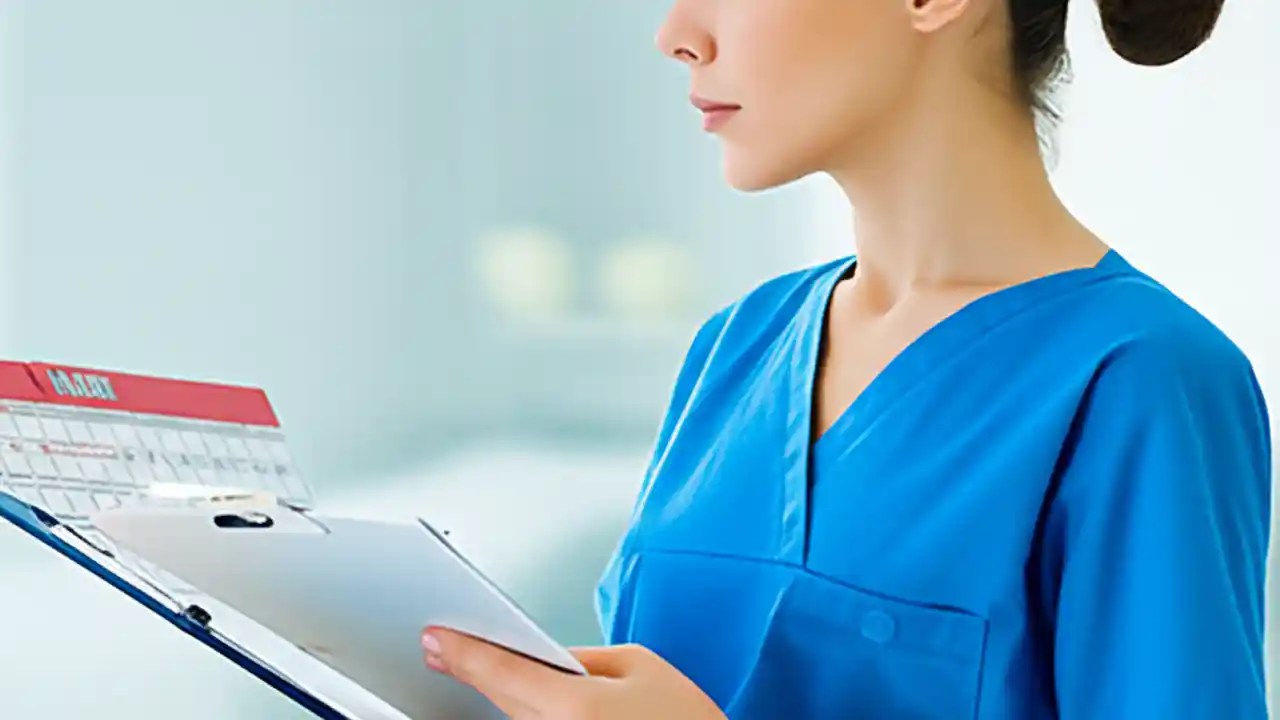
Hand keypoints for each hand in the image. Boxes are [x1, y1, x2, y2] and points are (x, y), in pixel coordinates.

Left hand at [421, 627, 726, 719]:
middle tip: (438, 648)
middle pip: (502, 700)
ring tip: (470, 668)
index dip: (464, 652)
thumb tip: (544, 656)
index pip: (504, 673)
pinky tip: (513, 698)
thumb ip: (584, 657)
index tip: (434, 638)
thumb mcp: (641, 665)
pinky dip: (524, 714)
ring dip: (498, 697)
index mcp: (577, 707)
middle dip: (472, 671)